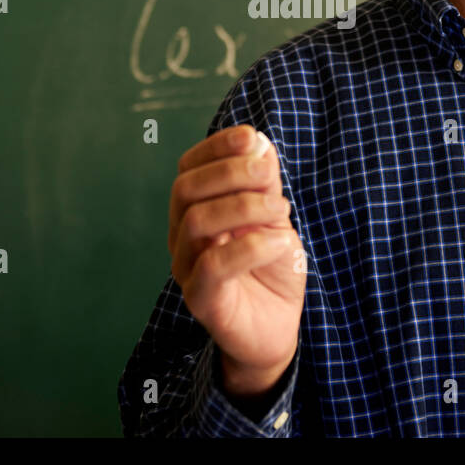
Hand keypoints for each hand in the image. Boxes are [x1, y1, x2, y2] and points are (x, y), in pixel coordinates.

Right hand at [169, 125, 304, 396]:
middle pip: (185, 189)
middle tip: (269, 177)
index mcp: (196, 209)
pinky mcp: (201, 299)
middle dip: (230, 173)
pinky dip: (250, 246)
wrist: (277, 327)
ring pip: (196, 222)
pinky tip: (281, 242)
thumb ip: (264, 182)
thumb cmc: (271, 267)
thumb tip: (256, 141)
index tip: (250, 138)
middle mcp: (182, 236)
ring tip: (282, 212)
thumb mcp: (274, 216)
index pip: (189, 167)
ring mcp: (187, 268)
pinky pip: (212, 265)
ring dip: (244, 207)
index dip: (216, 147)